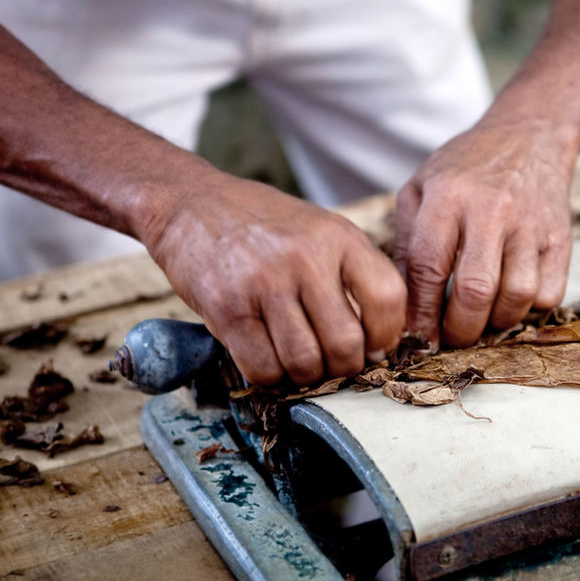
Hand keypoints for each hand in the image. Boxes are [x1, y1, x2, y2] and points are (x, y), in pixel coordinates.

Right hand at [142, 176, 404, 385]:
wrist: (192, 204)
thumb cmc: (266, 226)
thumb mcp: (322, 230)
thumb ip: (354, 275)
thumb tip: (380, 343)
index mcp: (340, 237)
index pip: (388, 298)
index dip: (387, 335)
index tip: (374, 346)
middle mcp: (305, 258)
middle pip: (346, 343)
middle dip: (343, 367)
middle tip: (332, 363)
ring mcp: (264, 282)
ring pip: (305, 362)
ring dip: (305, 376)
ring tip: (299, 361)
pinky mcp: (227, 308)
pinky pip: (262, 368)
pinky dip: (270, 376)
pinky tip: (269, 358)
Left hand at [394, 121, 573, 347]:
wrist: (529, 136)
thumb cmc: (466, 169)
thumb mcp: (421, 187)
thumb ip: (407, 241)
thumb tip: (402, 303)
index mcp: (448, 196)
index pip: (428, 267)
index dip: (421, 312)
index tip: (418, 337)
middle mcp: (491, 210)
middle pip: (475, 291)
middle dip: (459, 329)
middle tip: (451, 336)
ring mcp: (531, 225)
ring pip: (517, 297)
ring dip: (496, 323)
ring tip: (482, 320)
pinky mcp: (560, 238)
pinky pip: (550, 295)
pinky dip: (529, 309)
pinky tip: (512, 299)